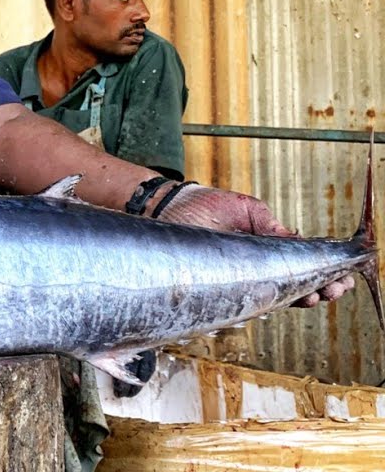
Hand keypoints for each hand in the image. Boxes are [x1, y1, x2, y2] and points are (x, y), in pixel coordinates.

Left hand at [152, 183, 353, 306]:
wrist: (166, 207)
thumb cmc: (203, 206)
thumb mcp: (246, 210)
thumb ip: (271, 228)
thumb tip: (298, 242)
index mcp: (265, 247)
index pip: (299, 265)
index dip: (322, 273)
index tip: (340, 276)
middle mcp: (254, 267)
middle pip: (294, 285)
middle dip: (320, 289)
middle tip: (336, 289)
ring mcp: (239, 279)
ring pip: (278, 296)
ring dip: (302, 298)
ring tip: (320, 296)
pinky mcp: (221, 287)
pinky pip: (250, 299)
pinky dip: (270, 301)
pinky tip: (288, 299)